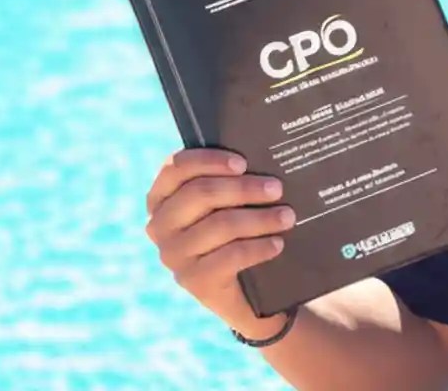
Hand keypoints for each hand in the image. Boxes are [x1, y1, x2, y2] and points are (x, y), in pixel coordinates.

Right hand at [144, 147, 295, 336]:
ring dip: (260, 218)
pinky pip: (230, 256)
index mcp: (162, 198)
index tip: (243, 163)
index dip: (209, 161)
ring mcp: (174, 255)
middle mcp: (160, 226)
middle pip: (201, 194)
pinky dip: (259, 247)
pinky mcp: (193, 281)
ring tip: (288, 216)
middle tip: (277, 188)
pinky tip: (277, 243)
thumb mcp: (228, 205)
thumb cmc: (238, 233)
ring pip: (220, 224)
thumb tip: (264, 156)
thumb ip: (232, 181)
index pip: (176, 168)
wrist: (245, 292)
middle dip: (244, 188)